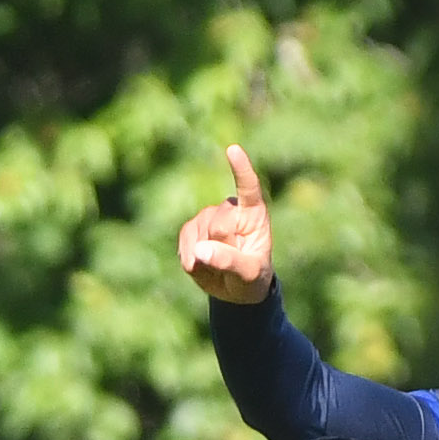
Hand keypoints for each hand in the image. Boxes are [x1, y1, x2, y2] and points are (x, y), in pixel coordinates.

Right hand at [177, 144, 274, 301]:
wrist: (235, 289)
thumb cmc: (252, 279)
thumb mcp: (249, 275)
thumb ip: (229, 261)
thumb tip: (201, 250)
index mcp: (253, 213)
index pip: (248, 187)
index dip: (240, 169)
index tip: (233, 150)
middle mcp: (229, 209)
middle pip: (218, 225)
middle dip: (221, 248)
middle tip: (233, 263)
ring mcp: (208, 216)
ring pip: (199, 236)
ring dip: (206, 258)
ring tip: (220, 266)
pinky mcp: (191, 228)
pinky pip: (185, 243)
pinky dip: (191, 259)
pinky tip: (203, 266)